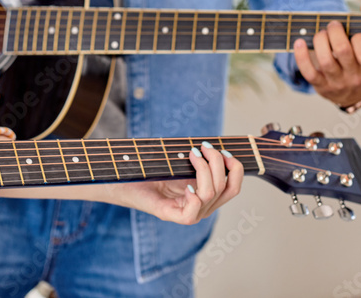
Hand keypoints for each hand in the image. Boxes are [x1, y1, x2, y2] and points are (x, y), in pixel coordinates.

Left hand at [115, 141, 242, 224]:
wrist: (124, 178)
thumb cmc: (152, 168)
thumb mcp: (181, 161)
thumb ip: (199, 158)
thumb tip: (215, 147)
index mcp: (207, 195)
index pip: (233, 187)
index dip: (236, 169)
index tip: (224, 151)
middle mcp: (201, 206)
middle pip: (225, 187)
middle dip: (217, 162)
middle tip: (202, 146)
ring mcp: (186, 213)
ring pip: (210, 194)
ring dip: (204, 170)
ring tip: (191, 154)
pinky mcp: (169, 215)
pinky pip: (191, 214)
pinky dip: (193, 197)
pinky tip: (186, 185)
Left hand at [294, 2, 360, 108]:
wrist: (353, 93)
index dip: (359, 38)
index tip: (355, 33)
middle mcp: (356, 77)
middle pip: (342, 51)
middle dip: (334, 32)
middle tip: (333, 25)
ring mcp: (338, 83)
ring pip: (325, 60)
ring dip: (320, 40)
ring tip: (322, 34)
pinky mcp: (321, 86)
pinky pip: (308, 72)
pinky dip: (301, 55)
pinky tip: (300, 42)